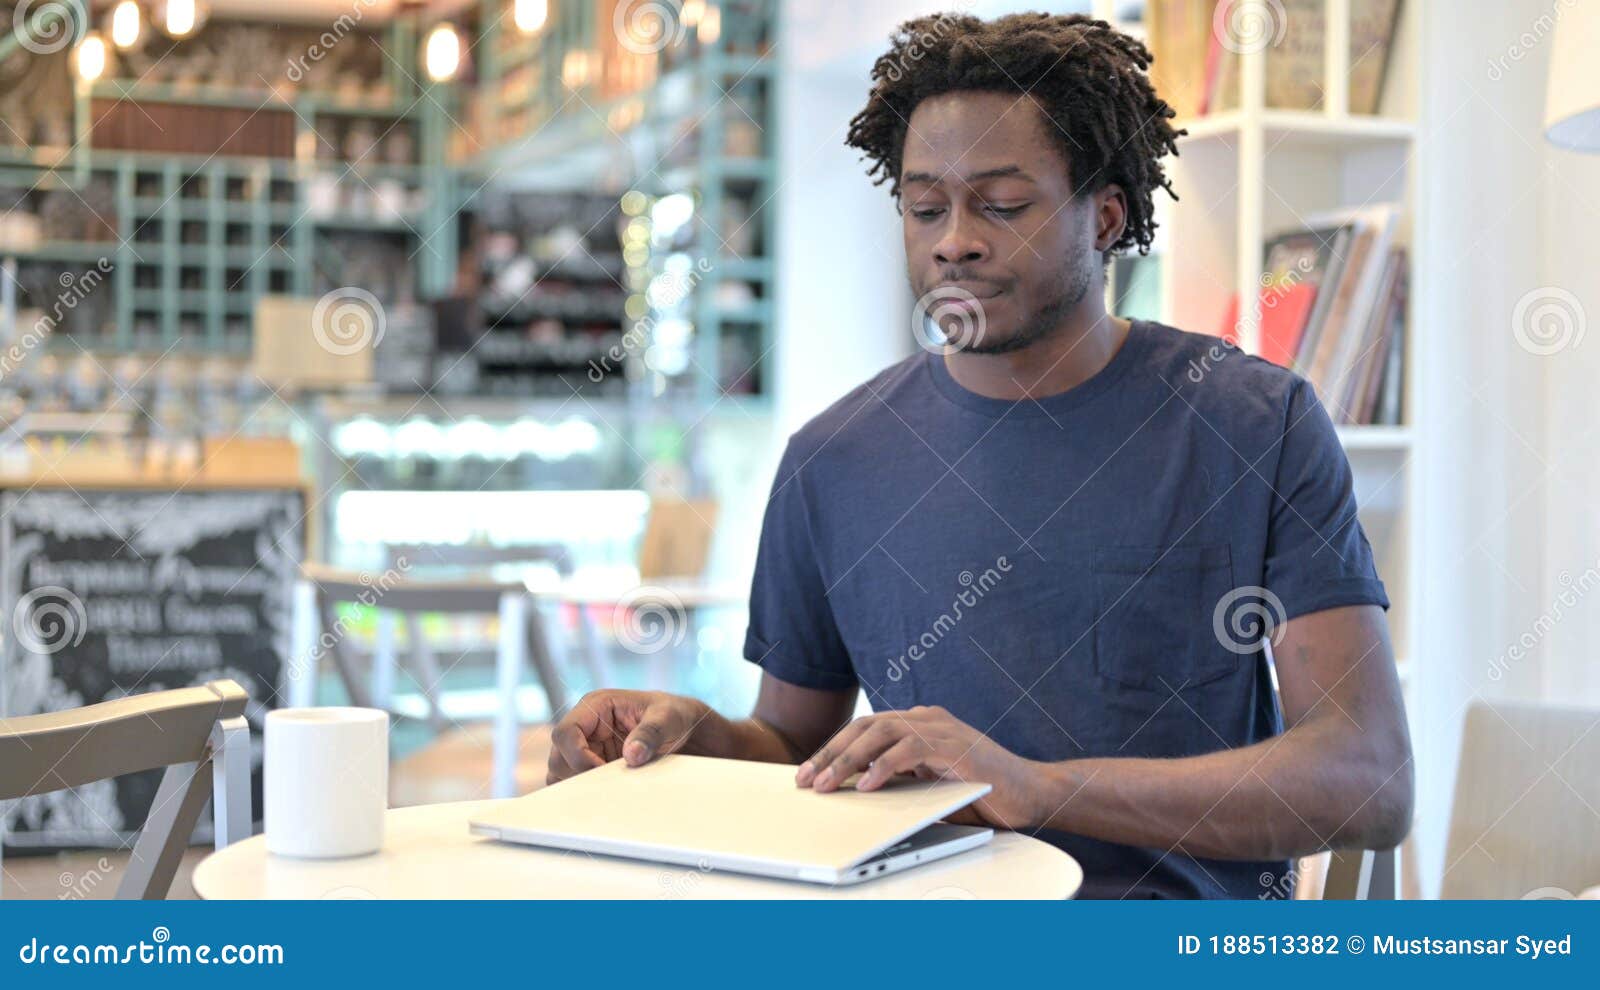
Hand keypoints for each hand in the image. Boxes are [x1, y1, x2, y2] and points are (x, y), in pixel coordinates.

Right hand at [547, 689, 712, 784]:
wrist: (685, 729)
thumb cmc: (674, 715)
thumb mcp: (668, 718)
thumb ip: (650, 734)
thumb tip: (632, 756)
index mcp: (595, 706)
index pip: (565, 732)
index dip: (577, 756)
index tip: (601, 770)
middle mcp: (584, 726)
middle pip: (558, 756)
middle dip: (579, 774)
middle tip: (609, 783)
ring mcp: (585, 747)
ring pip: (560, 773)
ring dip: (580, 785)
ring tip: (611, 786)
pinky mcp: (591, 765)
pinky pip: (573, 783)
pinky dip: (584, 793)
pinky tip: (609, 792)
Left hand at [794, 705, 1043, 829]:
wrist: (1032, 792)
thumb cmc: (984, 793)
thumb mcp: (930, 788)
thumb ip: (900, 784)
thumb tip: (855, 796)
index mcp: (919, 726)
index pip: (865, 729)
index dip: (833, 750)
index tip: (808, 774)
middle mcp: (927, 719)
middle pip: (865, 726)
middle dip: (830, 753)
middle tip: (805, 780)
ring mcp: (941, 728)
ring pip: (881, 732)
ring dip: (848, 759)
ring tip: (826, 784)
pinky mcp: (955, 745)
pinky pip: (910, 750)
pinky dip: (884, 766)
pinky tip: (866, 785)